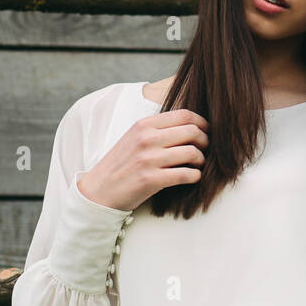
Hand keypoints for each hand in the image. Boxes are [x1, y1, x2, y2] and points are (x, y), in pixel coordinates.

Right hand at [76, 108, 209, 211]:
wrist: (98, 191)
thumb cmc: (121, 164)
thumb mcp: (134, 138)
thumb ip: (158, 129)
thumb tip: (192, 125)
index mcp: (144, 125)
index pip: (185, 115)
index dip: (203, 123)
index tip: (207, 132)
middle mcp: (146, 139)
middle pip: (192, 131)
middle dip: (205, 141)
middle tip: (205, 150)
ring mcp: (148, 159)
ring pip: (192, 152)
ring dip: (201, 160)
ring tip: (197, 165)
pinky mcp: (151, 179)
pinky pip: (186, 174)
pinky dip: (195, 176)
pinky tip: (192, 177)